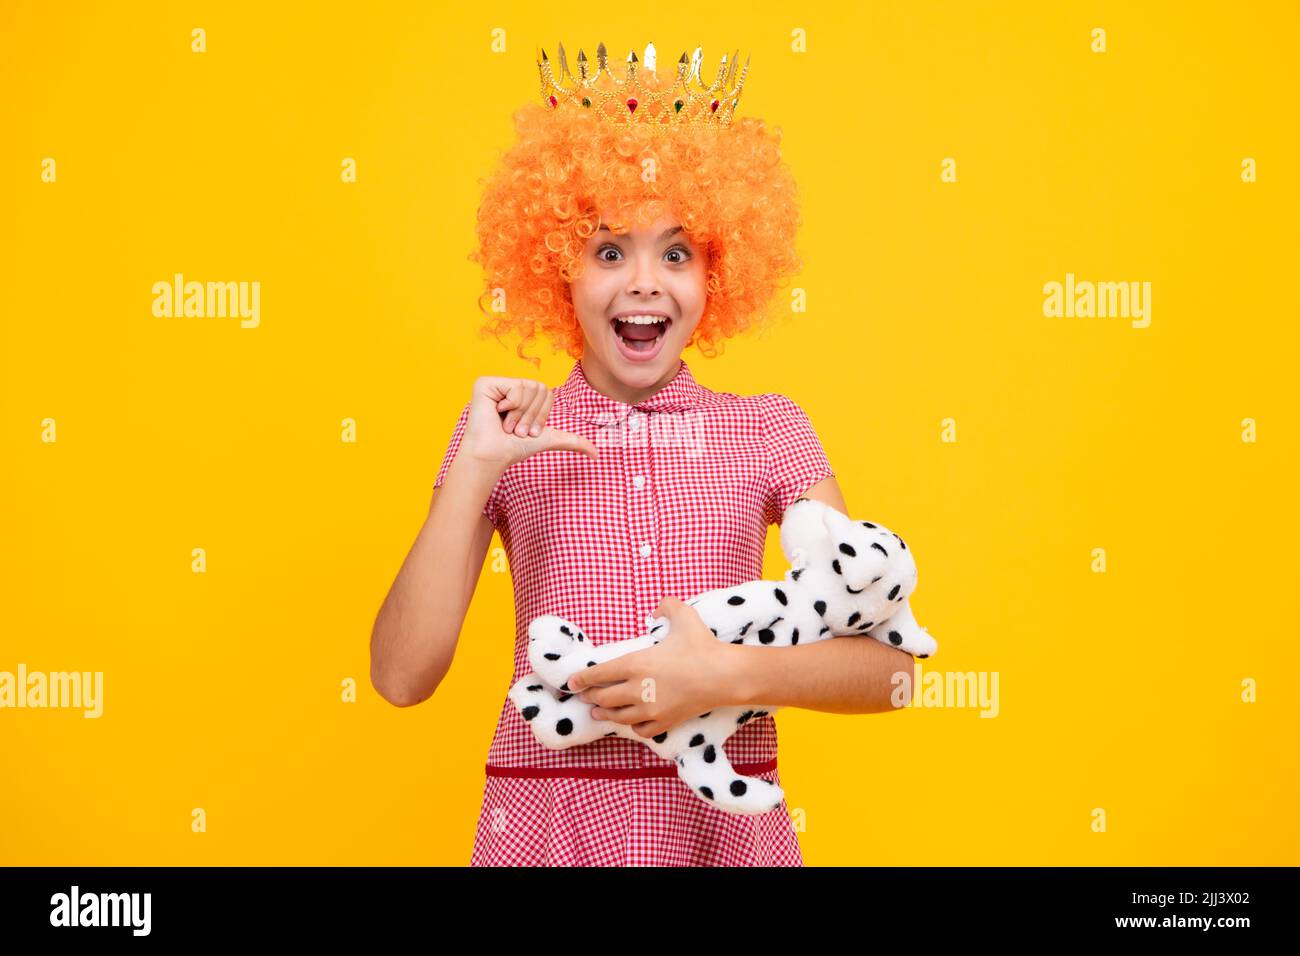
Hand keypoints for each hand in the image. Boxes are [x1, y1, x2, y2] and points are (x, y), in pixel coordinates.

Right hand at [461, 376, 597, 468]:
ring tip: (506, 425)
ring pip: (528, 387)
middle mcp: (510, 385)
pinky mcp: (484, 383)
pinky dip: (510, 405)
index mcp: (524, 394)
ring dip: (520, 414)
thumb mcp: (549, 439)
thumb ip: (572, 441)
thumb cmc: (516, 448)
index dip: (542, 414)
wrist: (495, 455)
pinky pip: (513, 387)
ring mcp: (497, 383)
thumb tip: (597, 454)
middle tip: (516, 429)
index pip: (548, 393)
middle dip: (532, 415)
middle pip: (540, 388)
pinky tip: (496, 413)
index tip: (528, 431)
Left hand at [567, 596, 736, 738]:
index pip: (599, 673)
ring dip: (604, 714)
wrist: (723, 675)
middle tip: (584, 696)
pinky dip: (632, 726)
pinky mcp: (665, 721)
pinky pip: (640, 729)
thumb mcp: (684, 616)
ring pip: (617, 716)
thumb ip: (666, 606)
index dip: (582, 679)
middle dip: (591, 697)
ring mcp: (651, 708)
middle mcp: (638, 688)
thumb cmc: (702, 645)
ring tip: (597, 712)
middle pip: (604, 697)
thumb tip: (657, 608)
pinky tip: (631, 721)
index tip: (572, 683)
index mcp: (637, 663)